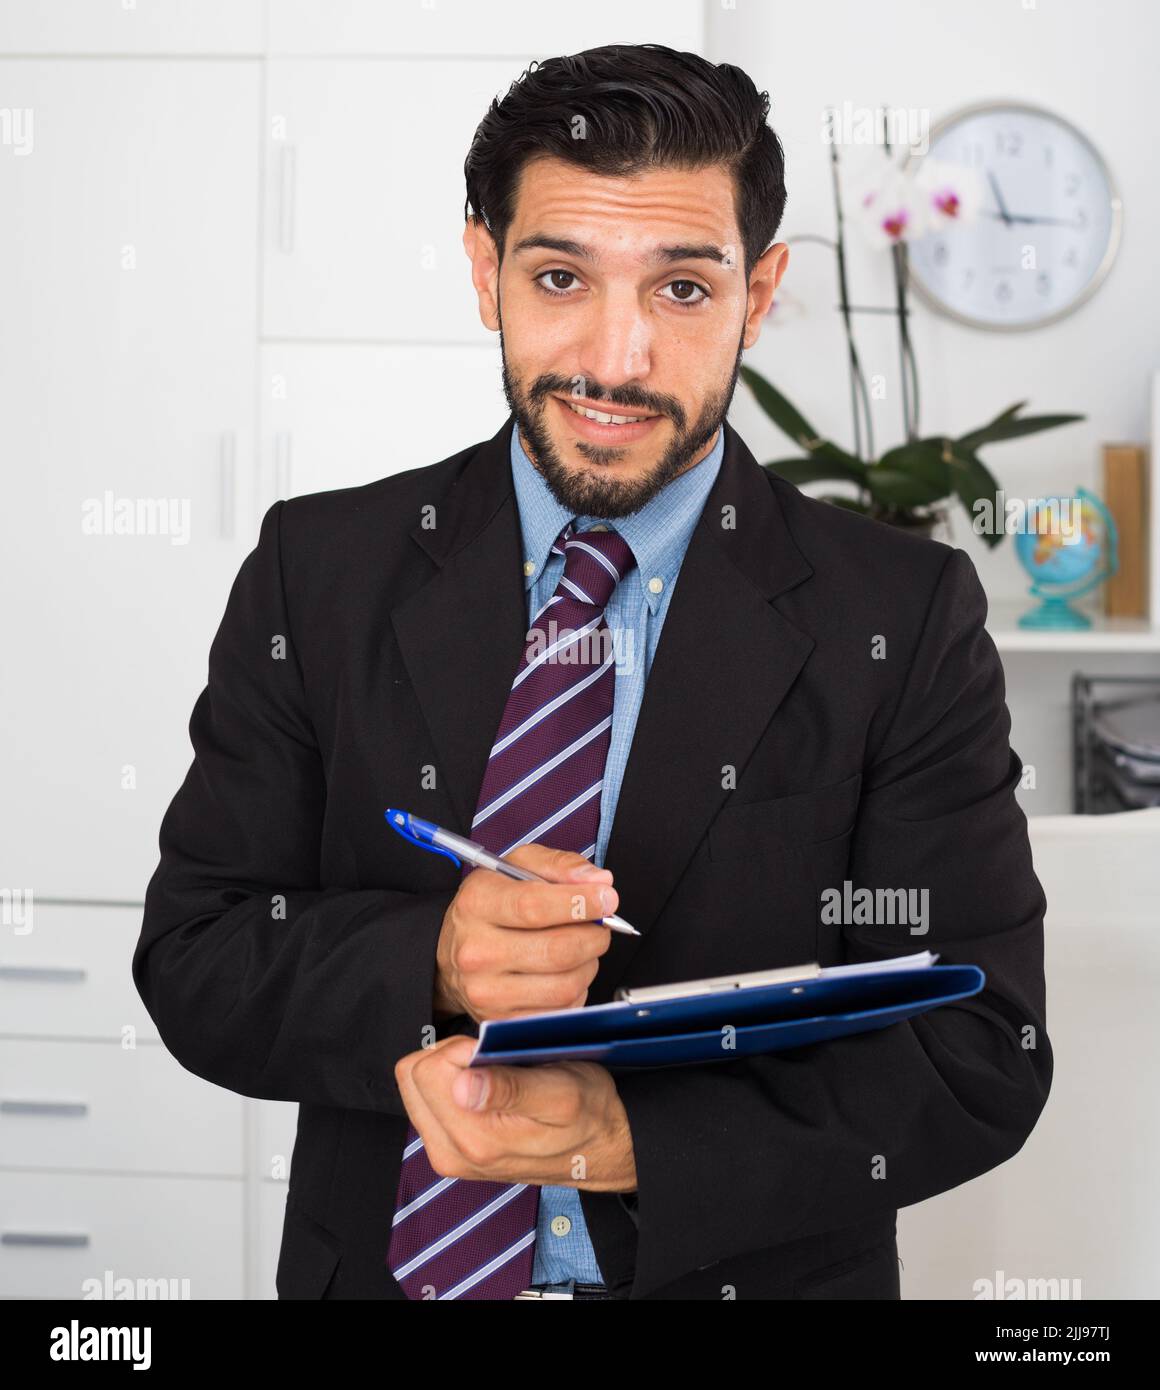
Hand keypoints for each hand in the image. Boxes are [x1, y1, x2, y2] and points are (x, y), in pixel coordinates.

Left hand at [396, 1036, 636, 1191]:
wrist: (598, 1149)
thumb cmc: (586, 1115)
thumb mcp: (561, 1092)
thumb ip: (511, 1088)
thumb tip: (461, 1085)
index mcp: (475, 1139)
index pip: (427, 1069)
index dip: (462, 1048)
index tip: (494, 1053)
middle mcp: (452, 1153)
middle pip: (414, 1076)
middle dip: (451, 1056)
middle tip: (493, 1061)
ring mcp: (447, 1154)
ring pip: (416, 1086)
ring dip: (450, 1069)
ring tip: (493, 1073)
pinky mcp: (448, 1148)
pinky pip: (428, 1099)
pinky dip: (452, 1083)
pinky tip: (486, 1087)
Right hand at [434, 844, 617, 1023]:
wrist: (452, 953)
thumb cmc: (491, 906)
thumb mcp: (517, 868)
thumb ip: (559, 865)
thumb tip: (599, 881)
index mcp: (477, 904)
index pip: (534, 906)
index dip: (580, 902)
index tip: (607, 898)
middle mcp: (475, 951)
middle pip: (557, 950)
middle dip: (594, 936)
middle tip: (601, 926)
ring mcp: (486, 991)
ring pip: (564, 985)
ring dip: (588, 965)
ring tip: (582, 949)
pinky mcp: (500, 1020)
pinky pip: (559, 1011)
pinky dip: (576, 991)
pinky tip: (566, 973)